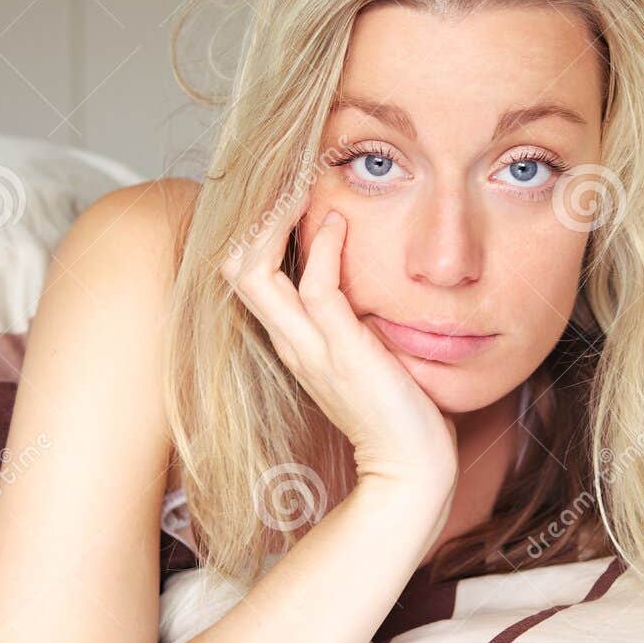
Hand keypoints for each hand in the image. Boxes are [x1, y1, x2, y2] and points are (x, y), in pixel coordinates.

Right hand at [221, 196, 459, 496]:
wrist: (410, 468)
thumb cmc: (398, 408)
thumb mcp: (365, 350)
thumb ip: (354, 313)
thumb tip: (362, 269)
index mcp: (292, 338)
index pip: (247, 272)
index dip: (256, 228)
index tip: (285, 189)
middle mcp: (289, 339)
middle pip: (233, 266)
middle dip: (251, 214)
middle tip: (282, 175)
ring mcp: (310, 346)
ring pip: (254, 272)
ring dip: (273, 220)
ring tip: (296, 184)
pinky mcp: (341, 351)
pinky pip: (316, 288)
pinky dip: (324, 248)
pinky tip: (339, 223)